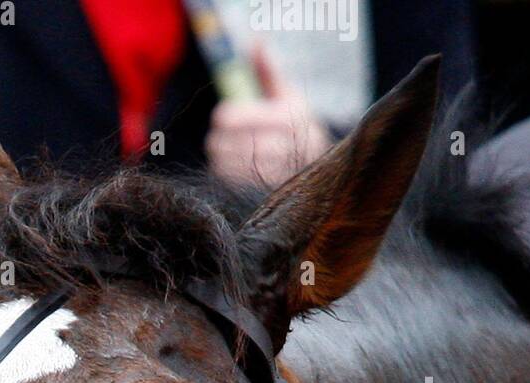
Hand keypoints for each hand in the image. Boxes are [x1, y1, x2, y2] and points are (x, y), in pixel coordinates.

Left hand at [205, 41, 332, 187]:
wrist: (314, 161)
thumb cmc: (293, 123)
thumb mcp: (285, 94)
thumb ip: (268, 71)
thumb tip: (256, 43)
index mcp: (290, 119)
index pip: (242, 119)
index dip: (227, 118)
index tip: (220, 116)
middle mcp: (287, 147)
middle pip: (235, 145)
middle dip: (220, 140)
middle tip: (215, 139)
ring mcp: (278, 173)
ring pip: (234, 166)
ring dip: (222, 159)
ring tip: (221, 152)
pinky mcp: (268, 192)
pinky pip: (237, 184)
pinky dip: (228, 175)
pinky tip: (229, 168)